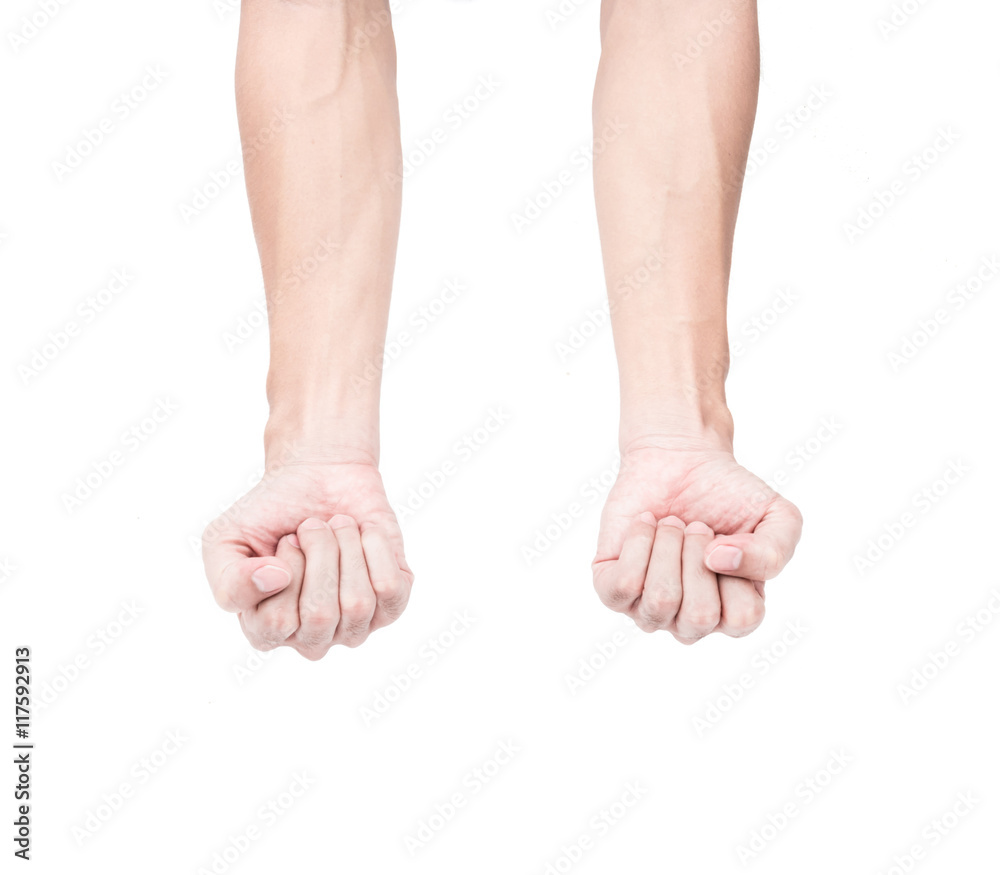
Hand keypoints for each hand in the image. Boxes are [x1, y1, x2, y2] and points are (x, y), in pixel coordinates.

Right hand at [202, 456, 412, 658]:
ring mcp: (353, 626)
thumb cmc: (270, 513)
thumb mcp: (224, 541)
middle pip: (320, 614)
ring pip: (357, 603)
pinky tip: (364, 533)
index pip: (276, 623)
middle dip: (319, 552)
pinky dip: (375, 546)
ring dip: (346, 545)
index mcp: (266, 631)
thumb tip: (276, 580)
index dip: (285, 568)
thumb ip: (229, 579)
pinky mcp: (390, 604)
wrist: (319, 476)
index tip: (287, 540)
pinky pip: (389, 587)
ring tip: (338, 526)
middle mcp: (311, 638)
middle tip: (314, 527)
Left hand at [592, 443, 801, 642]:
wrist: (680, 460)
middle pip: (698, 616)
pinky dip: (638, 543)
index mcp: (733, 613)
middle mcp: (691, 621)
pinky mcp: (614, 590)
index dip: (737, 571)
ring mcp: (651, 609)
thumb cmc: (729, 494)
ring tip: (671, 524)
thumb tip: (718, 560)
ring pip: (661, 601)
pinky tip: (646, 525)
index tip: (726, 537)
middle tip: (695, 526)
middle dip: (697, 555)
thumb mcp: (778, 517)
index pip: (741, 619)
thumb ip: (774, 552)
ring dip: (668, 546)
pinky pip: (623, 586)